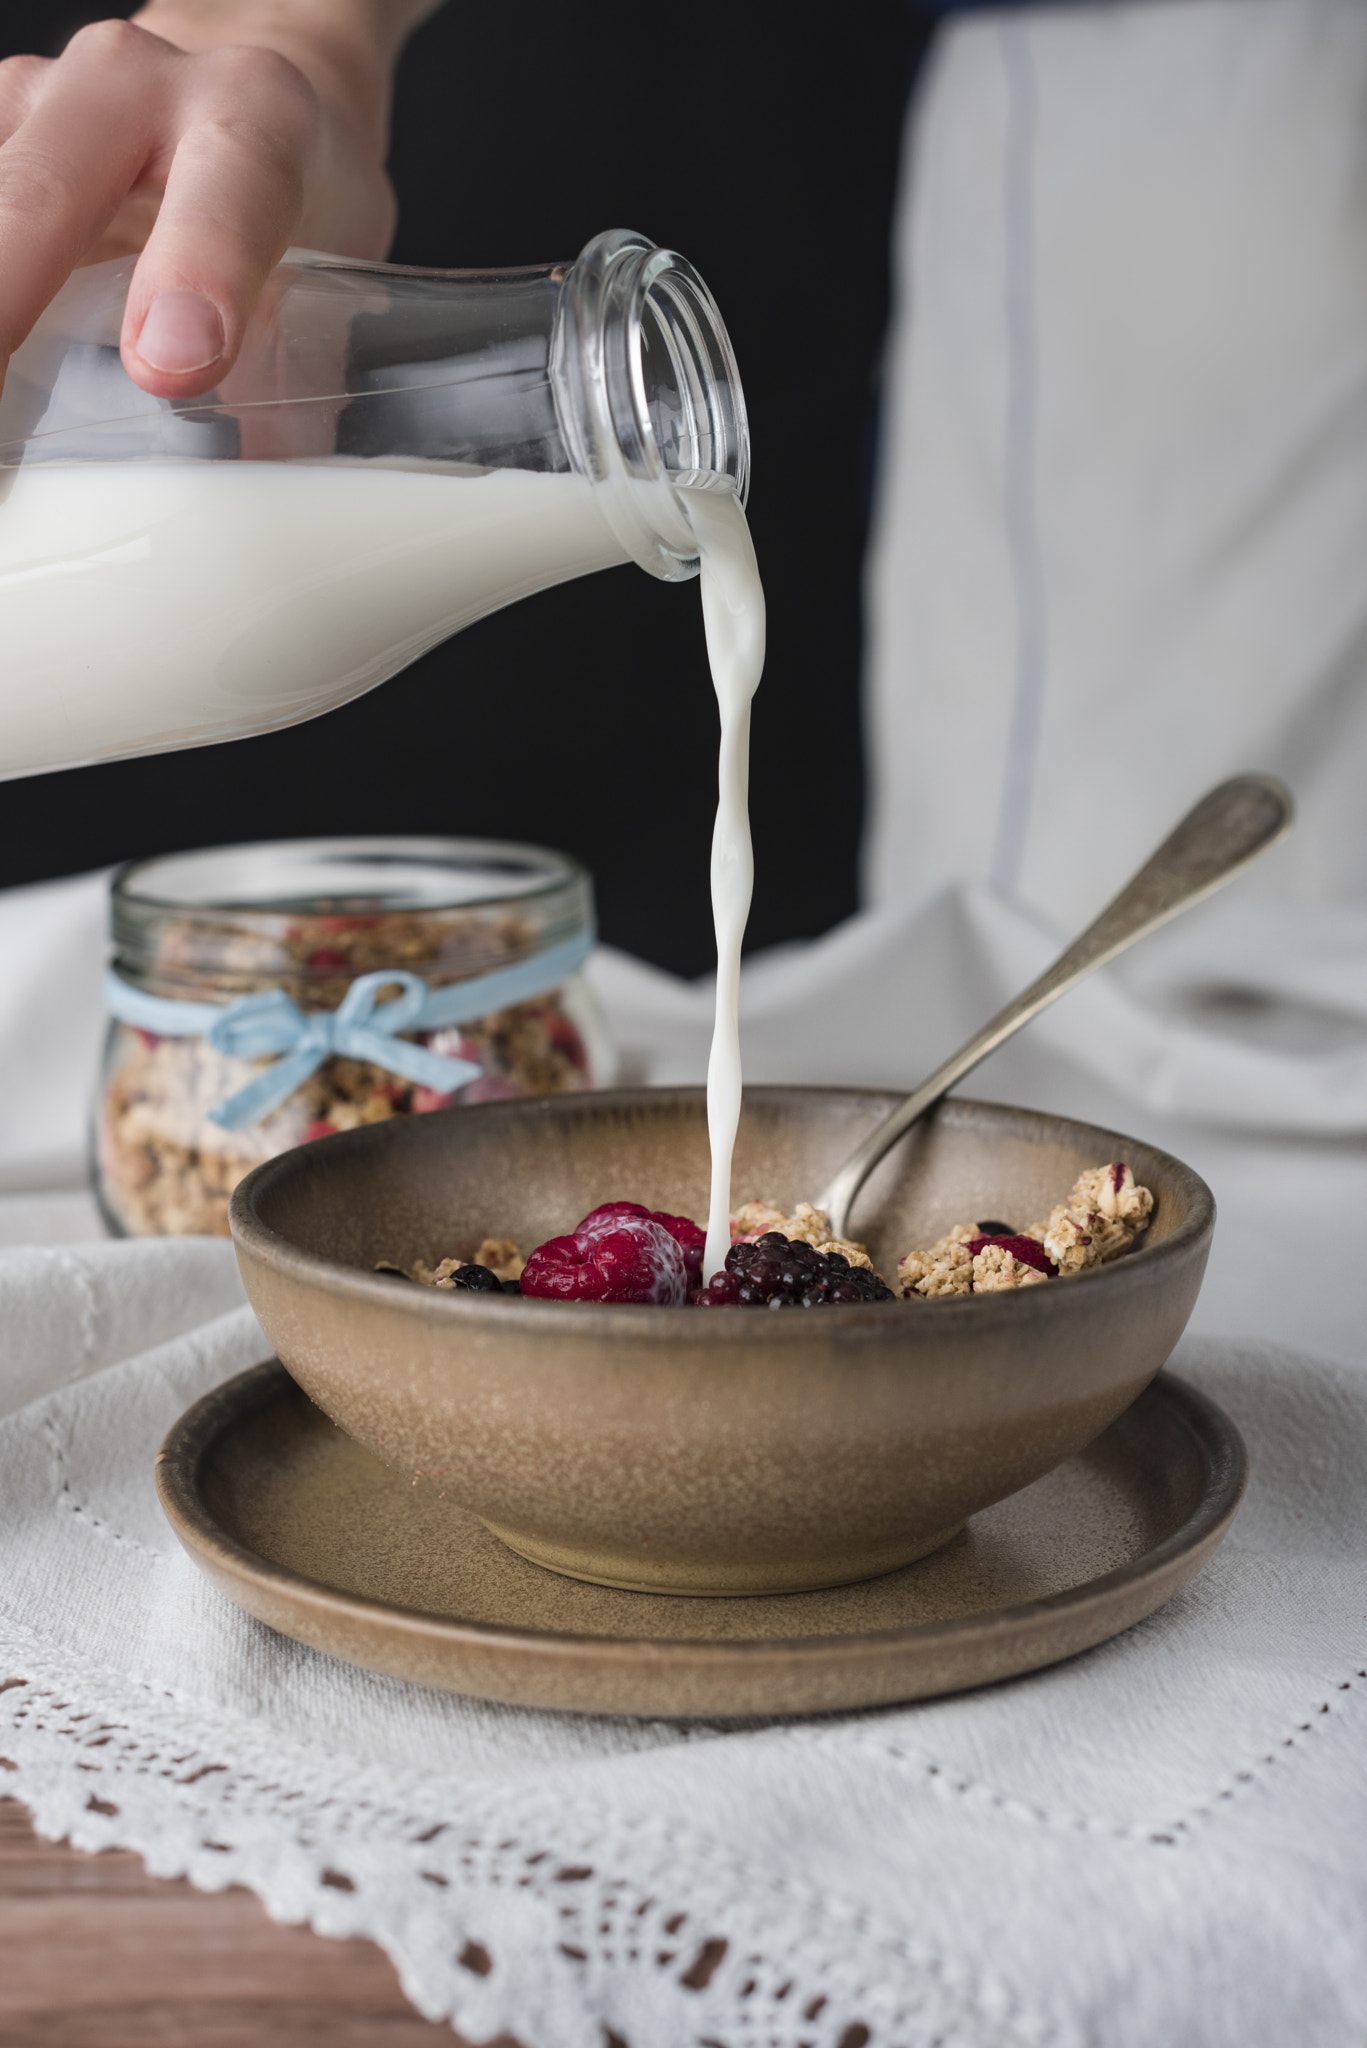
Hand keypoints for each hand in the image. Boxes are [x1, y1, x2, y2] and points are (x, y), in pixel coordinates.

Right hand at [0, 2, 436, 399]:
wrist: (248, 96)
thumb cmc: (296, 195)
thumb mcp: (333, 272)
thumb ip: (300, 375)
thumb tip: (262, 488)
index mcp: (256, 118)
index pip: (228, 187)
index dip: (198, 269)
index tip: (171, 368)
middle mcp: (140, 86)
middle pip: (46, 192)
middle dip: (8, 302)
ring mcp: (45, 99)